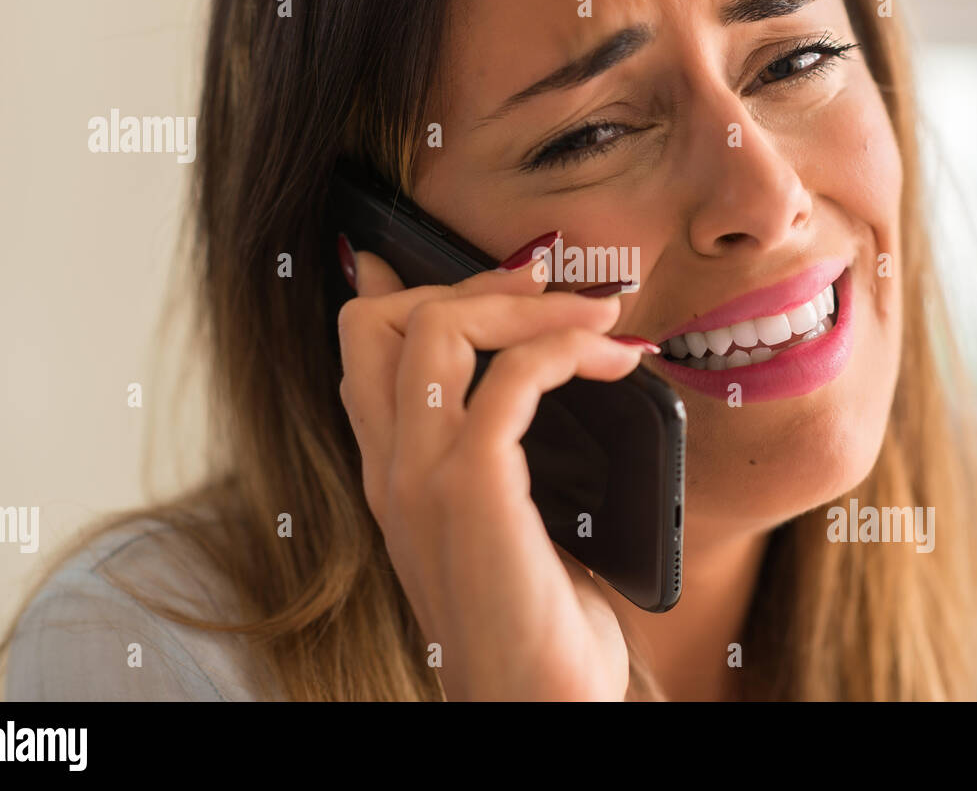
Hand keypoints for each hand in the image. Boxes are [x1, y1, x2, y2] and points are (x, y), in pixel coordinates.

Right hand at [336, 234, 652, 699]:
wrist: (539, 709)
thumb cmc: (540, 624)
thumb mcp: (509, 526)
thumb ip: (504, 455)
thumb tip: (535, 386)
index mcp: (394, 474)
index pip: (362, 349)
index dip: (407, 285)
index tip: (489, 267)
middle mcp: (391, 469)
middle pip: (383, 318)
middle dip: (476, 282)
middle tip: (555, 285)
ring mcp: (421, 477)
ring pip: (438, 327)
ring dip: (529, 303)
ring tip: (599, 315)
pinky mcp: (472, 488)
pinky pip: (511, 375)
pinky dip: (566, 347)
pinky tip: (614, 363)